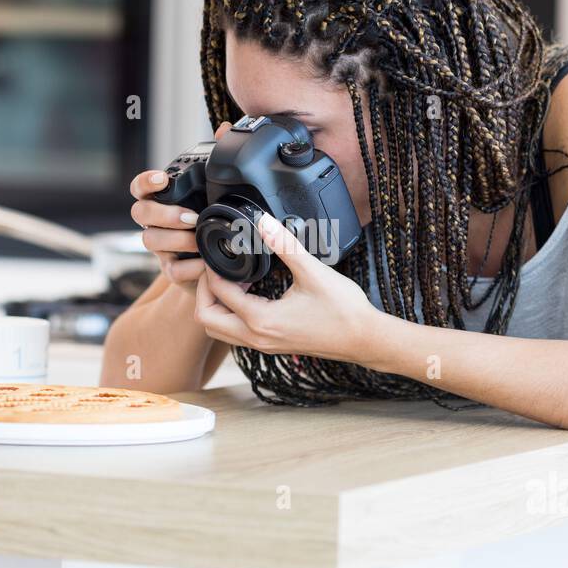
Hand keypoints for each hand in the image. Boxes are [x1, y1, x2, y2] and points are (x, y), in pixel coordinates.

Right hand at [129, 121, 231, 294]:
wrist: (222, 260)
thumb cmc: (213, 219)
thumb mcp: (218, 189)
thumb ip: (218, 159)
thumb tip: (225, 129)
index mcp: (162, 200)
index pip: (140, 187)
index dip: (145, 182)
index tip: (162, 179)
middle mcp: (155, 222)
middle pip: (140, 213)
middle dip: (163, 214)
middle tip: (191, 217)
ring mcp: (161, 247)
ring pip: (150, 241)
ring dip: (176, 240)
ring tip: (200, 239)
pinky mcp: (172, 270)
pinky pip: (172, 270)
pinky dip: (190, 267)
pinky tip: (206, 263)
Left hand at [195, 212, 377, 362]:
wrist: (363, 339)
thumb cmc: (343, 310)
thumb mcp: (313, 272)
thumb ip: (285, 245)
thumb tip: (263, 221)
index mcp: (261, 320)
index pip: (217, 294)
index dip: (210, 271)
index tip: (217, 253)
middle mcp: (256, 338)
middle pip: (206, 320)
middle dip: (203, 292)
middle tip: (215, 269)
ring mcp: (263, 345)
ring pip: (219, 331)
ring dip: (216, 306)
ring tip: (233, 279)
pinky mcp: (271, 346)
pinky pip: (236, 333)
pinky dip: (231, 314)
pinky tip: (250, 293)